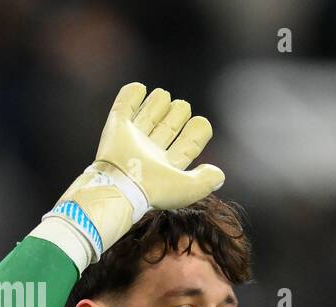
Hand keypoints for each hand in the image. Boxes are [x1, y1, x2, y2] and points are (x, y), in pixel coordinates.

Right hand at [46, 83, 225, 262]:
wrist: (122, 186)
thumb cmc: (155, 189)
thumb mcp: (189, 188)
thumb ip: (206, 181)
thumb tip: (220, 174)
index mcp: (169, 167)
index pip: (187, 146)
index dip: (196, 134)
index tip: (202, 123)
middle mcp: (151, 154)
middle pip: (167, 129)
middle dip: (176, 116)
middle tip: (182, 106)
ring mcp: (133, 140)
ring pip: (147, 117)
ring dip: (156, 104)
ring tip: (163, 95)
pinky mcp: (116, 128)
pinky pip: (123, 108)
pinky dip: (130, 96)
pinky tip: (139, 87)